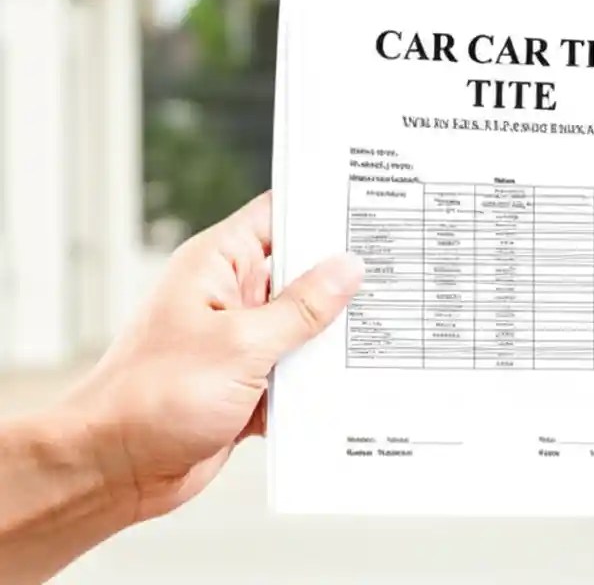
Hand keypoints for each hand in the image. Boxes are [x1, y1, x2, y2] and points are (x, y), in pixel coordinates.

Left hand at [63, 193, 362, 522]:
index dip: (322, 209)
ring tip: (387, 331)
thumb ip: (301, 309)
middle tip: (396, 273)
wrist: (112, 469)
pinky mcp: (248, 384)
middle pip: (302, 272)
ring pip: (305, 326)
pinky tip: (356, 382)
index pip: (278, 216)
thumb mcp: (241, 345)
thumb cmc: (153, 398)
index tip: (372, 209)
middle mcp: (230, 297)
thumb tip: (347, 271)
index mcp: (218, 266)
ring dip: (335, 336)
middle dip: (344, 278)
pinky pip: (298, 372)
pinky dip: (321, 380)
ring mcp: (240, 341)